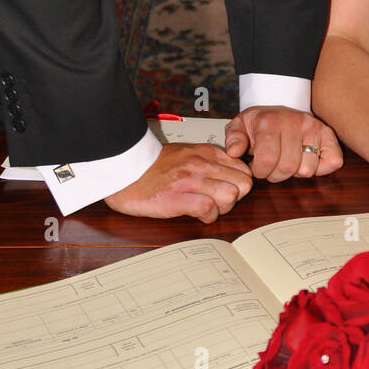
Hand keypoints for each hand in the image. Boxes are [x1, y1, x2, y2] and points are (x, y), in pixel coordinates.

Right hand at [104, 143, 252, 223]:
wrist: (124, 170)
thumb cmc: (154, 165)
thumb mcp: (188, 153)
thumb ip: (211, 161)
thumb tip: (233, 174)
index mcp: (206, 153)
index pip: (244, 170)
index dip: (239, 185)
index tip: (228, 190)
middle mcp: (201, 164)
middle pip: (243, 185)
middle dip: (235, 198)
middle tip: (219, 202)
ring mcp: (189, 180)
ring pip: (230, 196)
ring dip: (222, 208)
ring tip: (207, 207)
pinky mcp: (176, 198)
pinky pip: (208, 208)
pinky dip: (207, 216)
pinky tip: (198, 214)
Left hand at [224, 106, 343, 181]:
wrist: (278, 105)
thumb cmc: (260, 122)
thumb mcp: (239, 125)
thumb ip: (233, 138)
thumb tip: (234, 152)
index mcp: (270, 122)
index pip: (267, 160)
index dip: (260, 171)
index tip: (257, 167)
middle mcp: (295, 122)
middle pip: (287, 168)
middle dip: (275, 175)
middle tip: (271, 168)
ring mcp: (314, 128)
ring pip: (307, 169)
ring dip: (295, 173)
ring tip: (288, 162)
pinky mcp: (328, 135)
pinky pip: (332, 162)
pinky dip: (320, 168)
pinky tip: (306, 160)